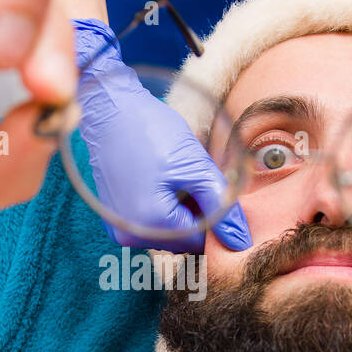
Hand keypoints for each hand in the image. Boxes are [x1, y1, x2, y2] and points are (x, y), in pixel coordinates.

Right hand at [74, 19, 251, 251]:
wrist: (110, 109)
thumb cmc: (151, 131)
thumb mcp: (195, 166)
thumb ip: (221, 206)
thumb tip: (241, 241)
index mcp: (151, 225)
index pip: (200, 241)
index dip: (215, 217)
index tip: (214, 187)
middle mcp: (130, 235)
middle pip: (182, 239)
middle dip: (195, 213)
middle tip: (193, 177)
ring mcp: (118, 228)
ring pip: (166, 232)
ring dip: (179, 210)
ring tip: (174, 176)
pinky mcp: (113, 219)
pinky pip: (148, 224)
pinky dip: (160, 207)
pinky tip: (158, 181)